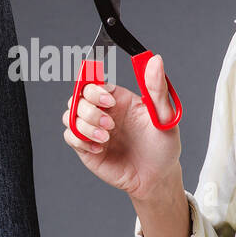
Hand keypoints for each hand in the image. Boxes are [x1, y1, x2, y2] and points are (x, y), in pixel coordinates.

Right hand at [61, 53, 181, 200]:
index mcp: (119, 99)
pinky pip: (70, 137)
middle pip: (78, 97)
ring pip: (70, 116)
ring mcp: (93, 130)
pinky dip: (80, 140)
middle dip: (90, 110)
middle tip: (110, 125)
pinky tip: (99, 148)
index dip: (96, 89)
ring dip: (85, 126)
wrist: (158, 177)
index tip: (109, 101)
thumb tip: (155, 59)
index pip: (95, 82)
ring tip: (106, 138)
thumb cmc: (163, 145)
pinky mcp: (87, 148)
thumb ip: (157, 88)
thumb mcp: (165, 116)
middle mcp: (103, 112)